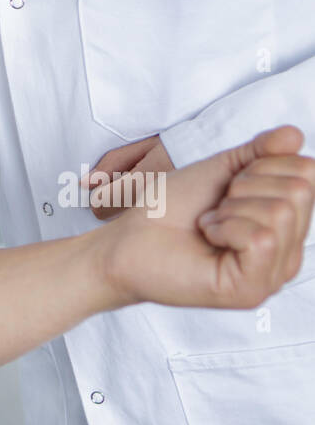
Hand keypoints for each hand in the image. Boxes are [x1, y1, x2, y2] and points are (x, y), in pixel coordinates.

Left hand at [95, 126, 313, 309]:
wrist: (128, 238)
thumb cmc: (170, 208)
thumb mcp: (223, 169)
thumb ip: (262, 151)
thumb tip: (295, 134)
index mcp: (287, 223)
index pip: (308, 171)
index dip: (261, 166)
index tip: (228, 187)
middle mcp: (287, 251)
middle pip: (300, 190)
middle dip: (246, 187)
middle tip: (214, 209)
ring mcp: (271, 274)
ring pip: (281, 213)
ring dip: (231, 210)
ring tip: (208, 226)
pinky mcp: (250, 290)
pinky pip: (262, 239)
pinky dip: (226, 229)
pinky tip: (208, 240)